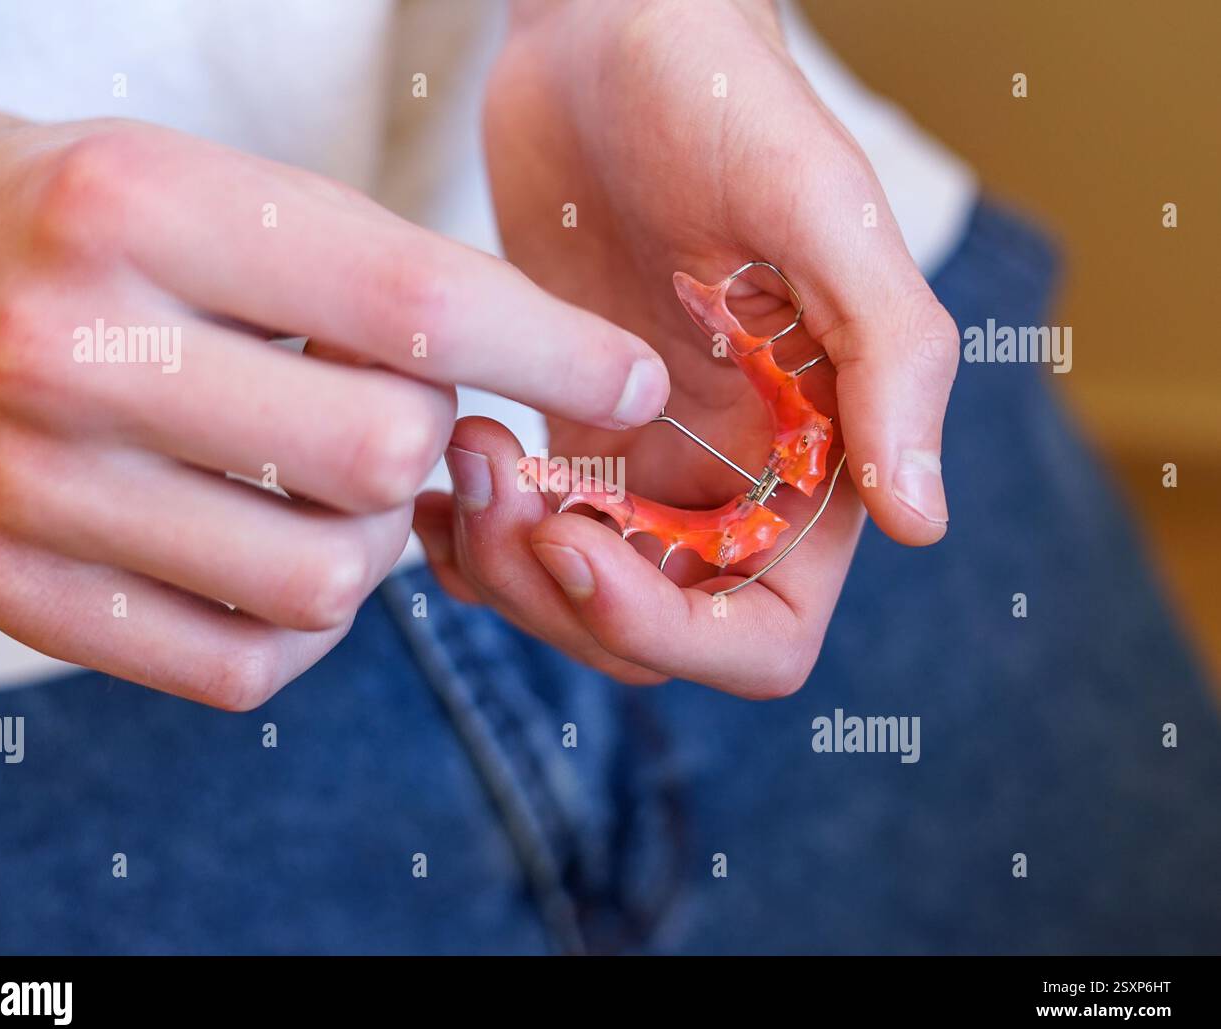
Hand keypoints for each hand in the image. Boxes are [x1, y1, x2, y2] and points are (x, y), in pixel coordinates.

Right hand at [0, 106, 668, 707]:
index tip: (630, 384)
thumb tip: (608, 393)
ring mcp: (27, 485)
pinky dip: (303, 623)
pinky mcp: (17, 587)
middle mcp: (63, 348)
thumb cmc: (135, 228)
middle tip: (401, 415)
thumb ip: (413, 291)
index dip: (552, 355)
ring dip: (371, 543)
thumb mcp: (259, 197)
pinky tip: (272, 543)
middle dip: (430, 446)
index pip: (411, 307)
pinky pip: (244, 666)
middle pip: (376, 463)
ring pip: (324, 585)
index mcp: (136, 208)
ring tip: (323, 482)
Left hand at [415, 0, 959, 697]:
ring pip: (576, 601)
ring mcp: (648, 462)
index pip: (761, 635)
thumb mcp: (821, 211)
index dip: (668, 629)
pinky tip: (437, 487)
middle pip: (652, 635)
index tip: (573, 546)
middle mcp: (736, 482)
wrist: (608, 31)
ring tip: (462, 457)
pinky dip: (471, 543)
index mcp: (815, 460)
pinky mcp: (574, 428)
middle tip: (495, 485)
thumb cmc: (722, 97)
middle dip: (562, 597)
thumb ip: (890, 363)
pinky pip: (524, 539)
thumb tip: (924, 521)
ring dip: (505, 569)